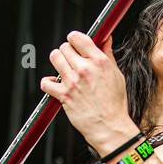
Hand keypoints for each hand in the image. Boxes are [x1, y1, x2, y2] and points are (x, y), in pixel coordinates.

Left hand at [40, 31, 138, 155]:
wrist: (109, 126)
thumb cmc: (114, 103)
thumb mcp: (116, 74)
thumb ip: (107, 54)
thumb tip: (106, 39)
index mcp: (99, 61)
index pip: (78, 38)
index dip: (74, 39)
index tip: (75, 43)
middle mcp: (85, 69)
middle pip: (64, 47)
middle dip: (67, 52)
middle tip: (71, 60)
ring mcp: (73, 82)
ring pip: (55, 58)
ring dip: (58, 62)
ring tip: (64, 69)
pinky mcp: (64, 95)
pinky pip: (46, 82)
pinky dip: (48, 83)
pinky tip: (55, 85)